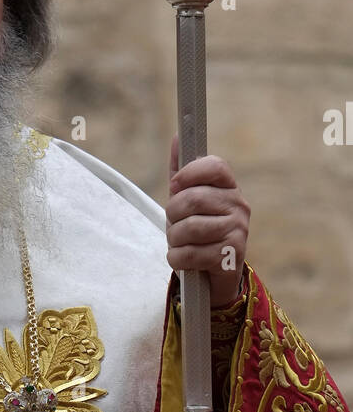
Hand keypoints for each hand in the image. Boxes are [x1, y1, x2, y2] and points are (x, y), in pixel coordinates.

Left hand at [165, 135, 249, 308]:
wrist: (214, 273)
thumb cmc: (199, 232)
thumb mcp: (189, 201)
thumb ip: (182, 172)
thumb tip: (178, 138)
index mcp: (228, 187)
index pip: (214, 165)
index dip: (189, 173)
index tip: (175, 186)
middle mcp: (239, 205)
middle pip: (192, 199)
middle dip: (172, 214)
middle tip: (174, 223)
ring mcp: (238, 230)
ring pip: (189, 228)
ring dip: (174, 239)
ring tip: (180, 243)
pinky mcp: (231, 256)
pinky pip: (190, 254)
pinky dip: (177, 259)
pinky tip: (184, 259)